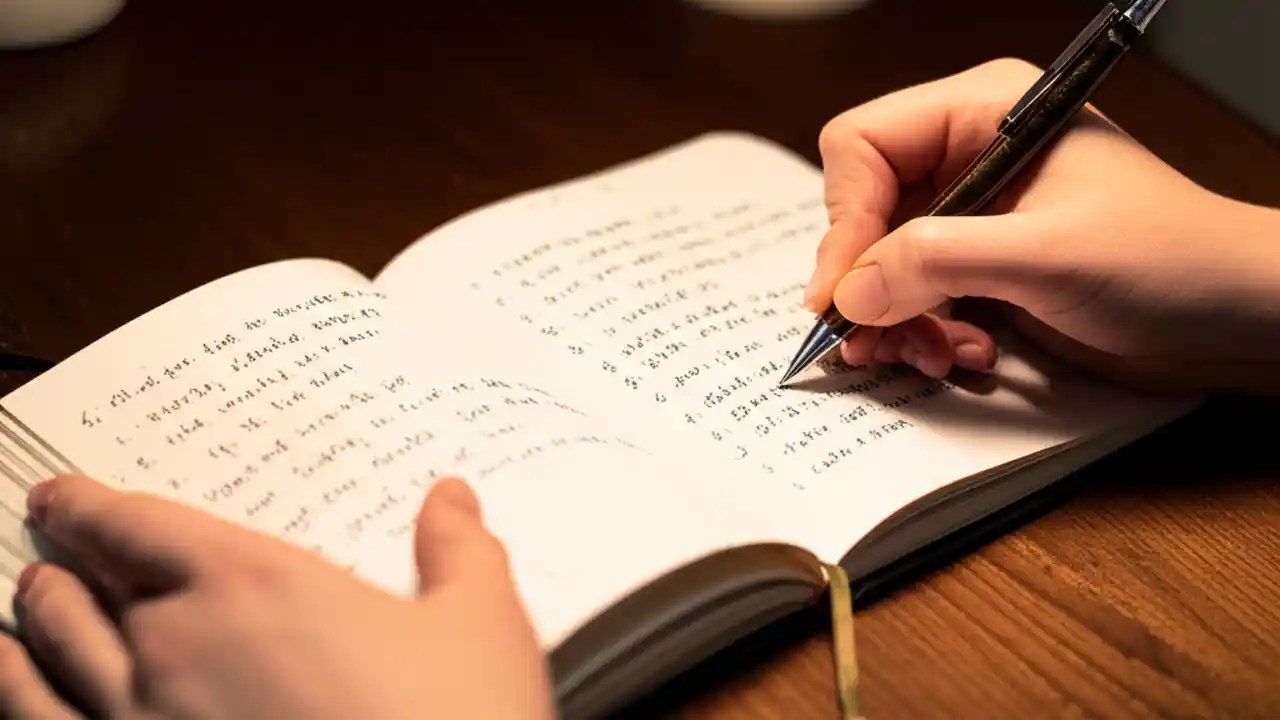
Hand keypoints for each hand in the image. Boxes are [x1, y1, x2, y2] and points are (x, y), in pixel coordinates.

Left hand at [0, 475, 553, 719]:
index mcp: (257, 587)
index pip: (139, 525)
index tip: (69, 496)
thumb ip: (460, 551)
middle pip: (86, 587)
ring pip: (52, 656)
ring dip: (33, 620)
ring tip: (28, 603)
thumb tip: (454, 502)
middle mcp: (178, 646)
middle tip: (60, 546)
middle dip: (67, 562)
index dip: (90, 503)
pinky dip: (16, 692)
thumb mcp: (478, 626)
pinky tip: (15, 684)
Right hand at [806, 58, 1279, 393]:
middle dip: (866, 283)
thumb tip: (848, 292)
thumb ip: (936, 261)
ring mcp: (975, 215)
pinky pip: (915, 298)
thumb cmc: (1169, 260)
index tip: (842, 292)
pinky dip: (925, 333)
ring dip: (893, 320)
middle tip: (871, 342)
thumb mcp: (1045, 255)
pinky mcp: (983, 267)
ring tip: (928, 355)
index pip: (863, 146)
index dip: (844, 218)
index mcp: (983, 113)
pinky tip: (963, 354)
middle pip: (864, 211)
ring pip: (881, 264)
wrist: (1236, 318)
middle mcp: (970, 156)